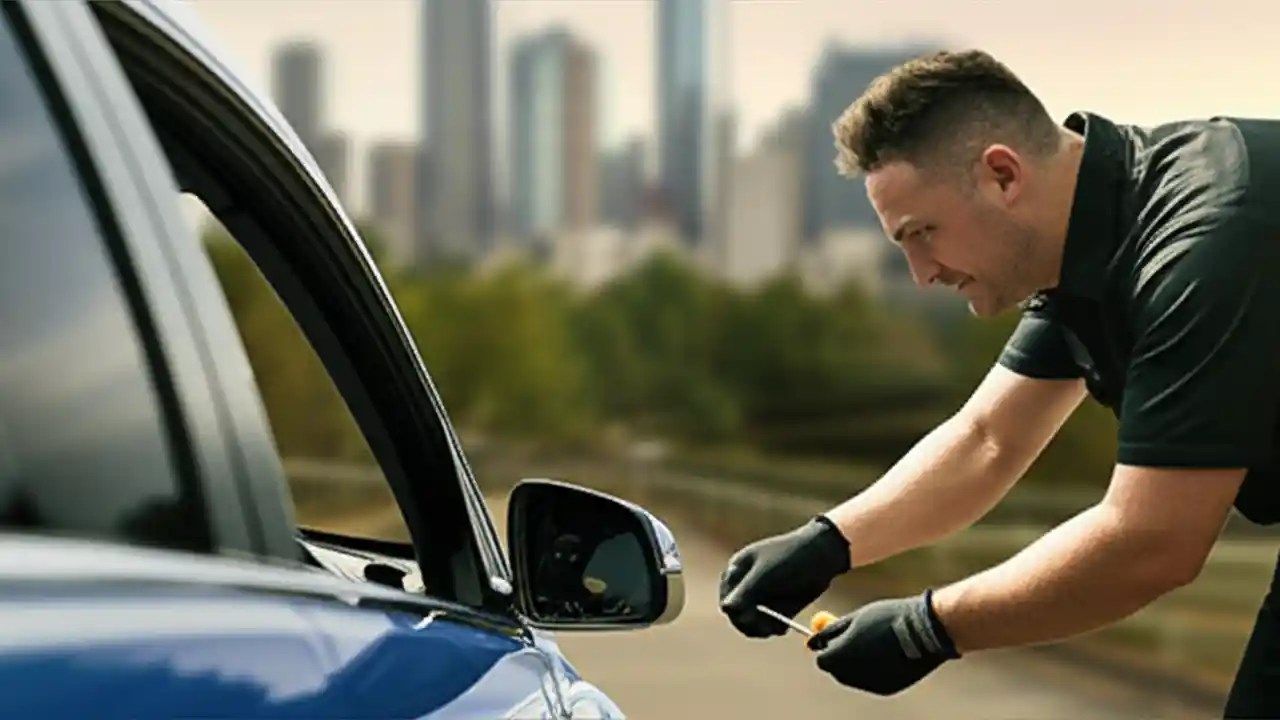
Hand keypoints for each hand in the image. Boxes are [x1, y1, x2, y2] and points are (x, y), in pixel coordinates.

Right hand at [718, 515, 850, 637]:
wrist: (822, 555)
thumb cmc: (789, 557)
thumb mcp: (765, 575)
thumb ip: (745, 593)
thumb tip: (726, 609)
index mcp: (736, 572)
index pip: (728, 601)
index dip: (737, 613)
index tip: (750, 617)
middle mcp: (745, 586)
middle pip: (739, 616)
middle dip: (751, 623)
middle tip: (767, 628)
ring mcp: (761, 598)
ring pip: (753, 624)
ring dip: (762, 629)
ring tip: (777, 626)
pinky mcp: (776, 607)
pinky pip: (769, 625)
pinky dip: (774, 629)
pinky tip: (783, 626)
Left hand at [806, 589, 959, 694]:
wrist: (923, 631)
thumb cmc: (888, 619)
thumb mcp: (855, 618)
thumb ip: (832, 632)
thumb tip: (813, 640)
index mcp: (842, 656)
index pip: (822, 660)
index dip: (826, 649)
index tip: (832, 639)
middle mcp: (854, 675)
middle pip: (837, 671)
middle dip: (840, 658)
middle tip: (852, 641)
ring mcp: (871, 684)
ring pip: (854, 677)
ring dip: (857, 664)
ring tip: (875, 643)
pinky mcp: (888, 689)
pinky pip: (872, 681)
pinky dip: (874, 670)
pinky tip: (888, 654)